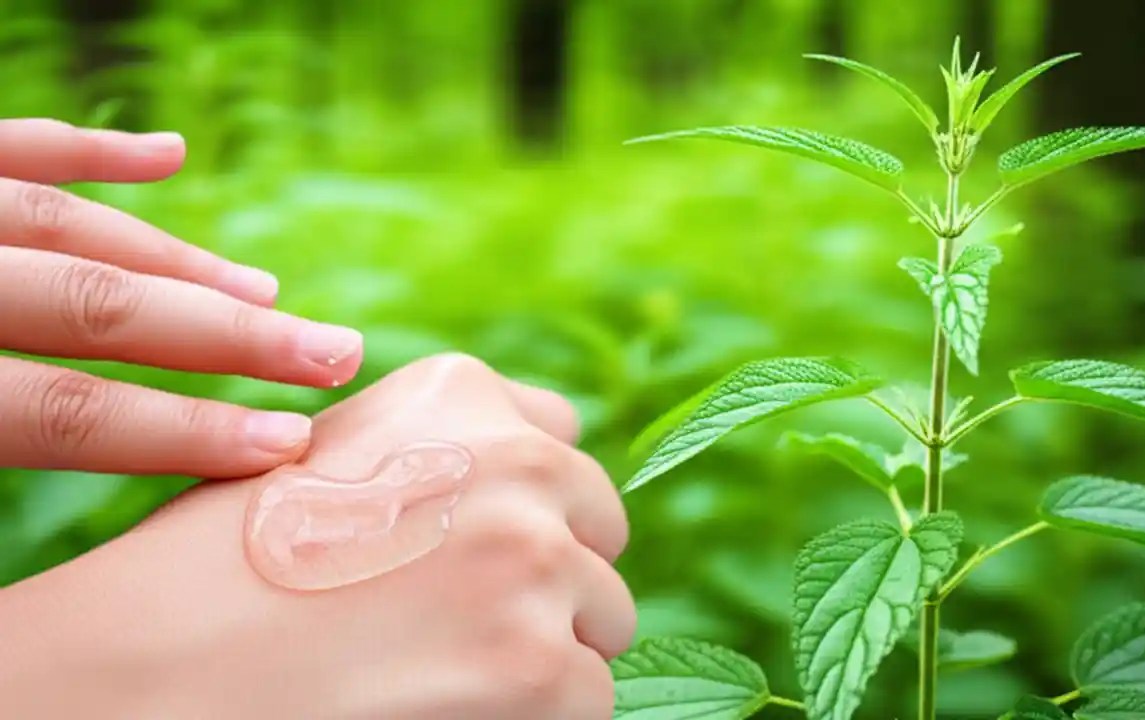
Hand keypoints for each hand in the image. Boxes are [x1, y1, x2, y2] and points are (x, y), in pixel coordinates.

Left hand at [0, 119, 363, 478]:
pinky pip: (10, 148)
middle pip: (96, 305)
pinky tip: (169, 156)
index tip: (283, 443)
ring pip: (65, 226)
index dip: (181, 431)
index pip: (63, 412)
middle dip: (230, 334)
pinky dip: (92, 150)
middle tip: (335, 356)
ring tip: (267, 295)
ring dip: (181, 262)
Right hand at [0, 354, 634, 718]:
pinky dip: (538, 715)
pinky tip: (450, 709)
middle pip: (598, 530)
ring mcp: (535, 563)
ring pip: (600, 619)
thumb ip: (441, 447)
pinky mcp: (540, 668)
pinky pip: (587, 698)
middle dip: (553, 578)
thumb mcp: (329, 453)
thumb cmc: (221, 567)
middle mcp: (517, 462)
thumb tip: (539, 478)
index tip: (486, 547)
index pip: (561, 441)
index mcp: (461, 394)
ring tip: (442, 666)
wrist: (148, 665)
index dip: (534, 507)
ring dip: (545, 649)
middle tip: (464, 622)